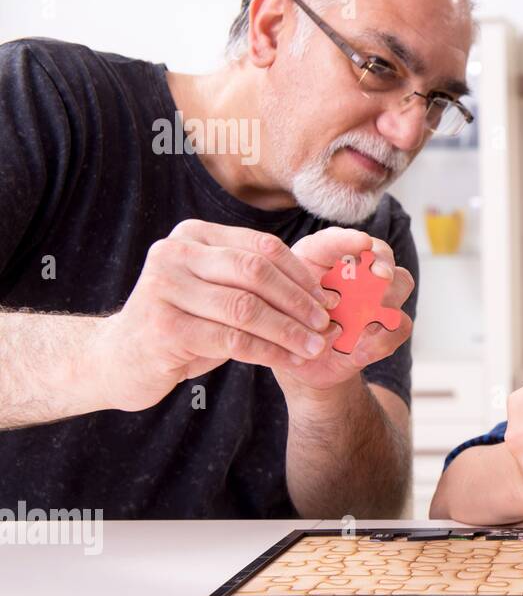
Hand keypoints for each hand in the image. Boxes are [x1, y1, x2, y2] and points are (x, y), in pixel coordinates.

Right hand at [94, 219, 334, 411]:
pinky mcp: (163, 328)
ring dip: (289, 330)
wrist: (122, 359)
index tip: (326, 298)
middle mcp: (175, 254)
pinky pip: (233, 340)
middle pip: (256, 272)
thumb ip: (255, 282)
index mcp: (193, 235)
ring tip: (315, 346)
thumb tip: (323, 289)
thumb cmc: (184, 322)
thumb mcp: (217, 291)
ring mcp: (164, 288)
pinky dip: (269, 351)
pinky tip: (290, 360)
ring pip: (246, 308)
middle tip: (325, 323)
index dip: (300, 274)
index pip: (262, 246)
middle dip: (298, 300)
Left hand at [273, 227, 413, 395]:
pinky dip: (384, 334)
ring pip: (401, 282)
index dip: (352, 239)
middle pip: (381, 253)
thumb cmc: (283, 323)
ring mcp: (375, 298)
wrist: (297, 361)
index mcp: (323, 258)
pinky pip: (400, 326)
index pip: (339, 240)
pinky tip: (364, 343)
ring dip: (389, 295)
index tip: (361, 243)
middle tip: (379, 275)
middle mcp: (355, 271)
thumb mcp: (274, 304)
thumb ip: (289, 296)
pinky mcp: (385, 329)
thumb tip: (313, 303)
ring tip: (373, 311)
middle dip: (382, 261)